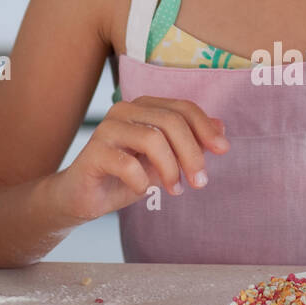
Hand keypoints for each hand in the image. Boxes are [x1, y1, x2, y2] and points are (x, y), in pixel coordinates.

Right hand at [55, 97, 228, 221]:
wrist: (82, 197)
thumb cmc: (125, 176)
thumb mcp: (165, 160)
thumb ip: (189, 142)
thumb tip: (221, 127)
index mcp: (144, 107)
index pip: (183, 108)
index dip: (206, 127)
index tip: (223, 150)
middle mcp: (124, 110)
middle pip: (171, 122)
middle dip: (192, 153)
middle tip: (200, 182)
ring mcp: (107, 129)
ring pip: (152, 139)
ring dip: (170, 169)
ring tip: (175, 190)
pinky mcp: (94, 152)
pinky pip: (128, 164)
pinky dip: (142, 181)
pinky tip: (143, 191)